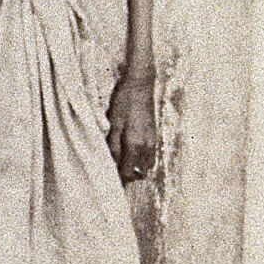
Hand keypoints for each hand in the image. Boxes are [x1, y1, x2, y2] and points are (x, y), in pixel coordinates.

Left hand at [110, 66, 157, 182]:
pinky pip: (150, 155)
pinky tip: (130, 150)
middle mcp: (147, 146)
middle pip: (139, 172)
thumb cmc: (123, 102)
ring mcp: (153, 140)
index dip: (118, 178)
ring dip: (135, 167)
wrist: (140, 85)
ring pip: (146, 165)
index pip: (127, 172)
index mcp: (135, 145)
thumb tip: (111, 162)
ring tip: (121, 160)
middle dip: (127, 174)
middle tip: (114, 169)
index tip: (109, 178)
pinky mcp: (155, 135)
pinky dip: (141, 158)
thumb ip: (113, 145)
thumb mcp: (113, 124)